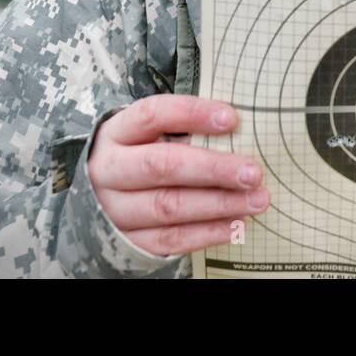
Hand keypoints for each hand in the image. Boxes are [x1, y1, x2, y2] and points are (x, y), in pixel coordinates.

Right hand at [88, 95, 269, 257]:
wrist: (99, 196)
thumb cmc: (139, 153)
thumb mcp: (151, 134)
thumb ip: (185, 129)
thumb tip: (239, 129)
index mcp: (117, 132)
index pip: (153, 115)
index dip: (192, 114)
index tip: (232, 118)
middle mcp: (109, 169)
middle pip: (162, 166)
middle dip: (213, 169)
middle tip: (253, 172)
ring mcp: (114, 208)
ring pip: (168, 206)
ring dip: (218, 204)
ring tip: (256, 200)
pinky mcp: (126, 240)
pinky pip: (169, 239)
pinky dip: (206, 233)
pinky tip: (235, 224)